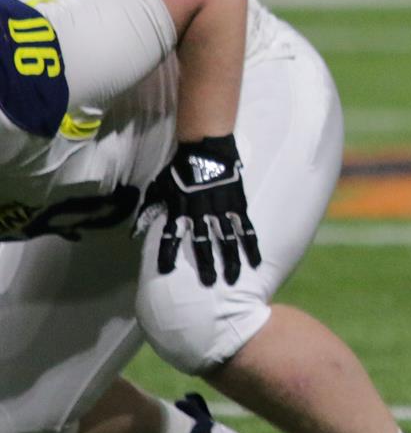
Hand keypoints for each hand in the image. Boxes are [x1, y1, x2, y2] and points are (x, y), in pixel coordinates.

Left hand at [138, 136, 260, 286]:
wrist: (205, 150)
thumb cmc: (180, 169)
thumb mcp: (159, 187)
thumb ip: (150, 209)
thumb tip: (134, 232)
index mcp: (179, 209)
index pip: (170, 235)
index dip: (168, 253)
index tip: (166, 271)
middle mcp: (200, 213)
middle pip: (202, 243)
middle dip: (205, 264)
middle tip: (208, 283)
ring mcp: (221, 210)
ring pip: (226, 239)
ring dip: (229, 260)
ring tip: (232, 278)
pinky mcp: (237, 205)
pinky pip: (245, 228)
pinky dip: (250, 244)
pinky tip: (254, 261)